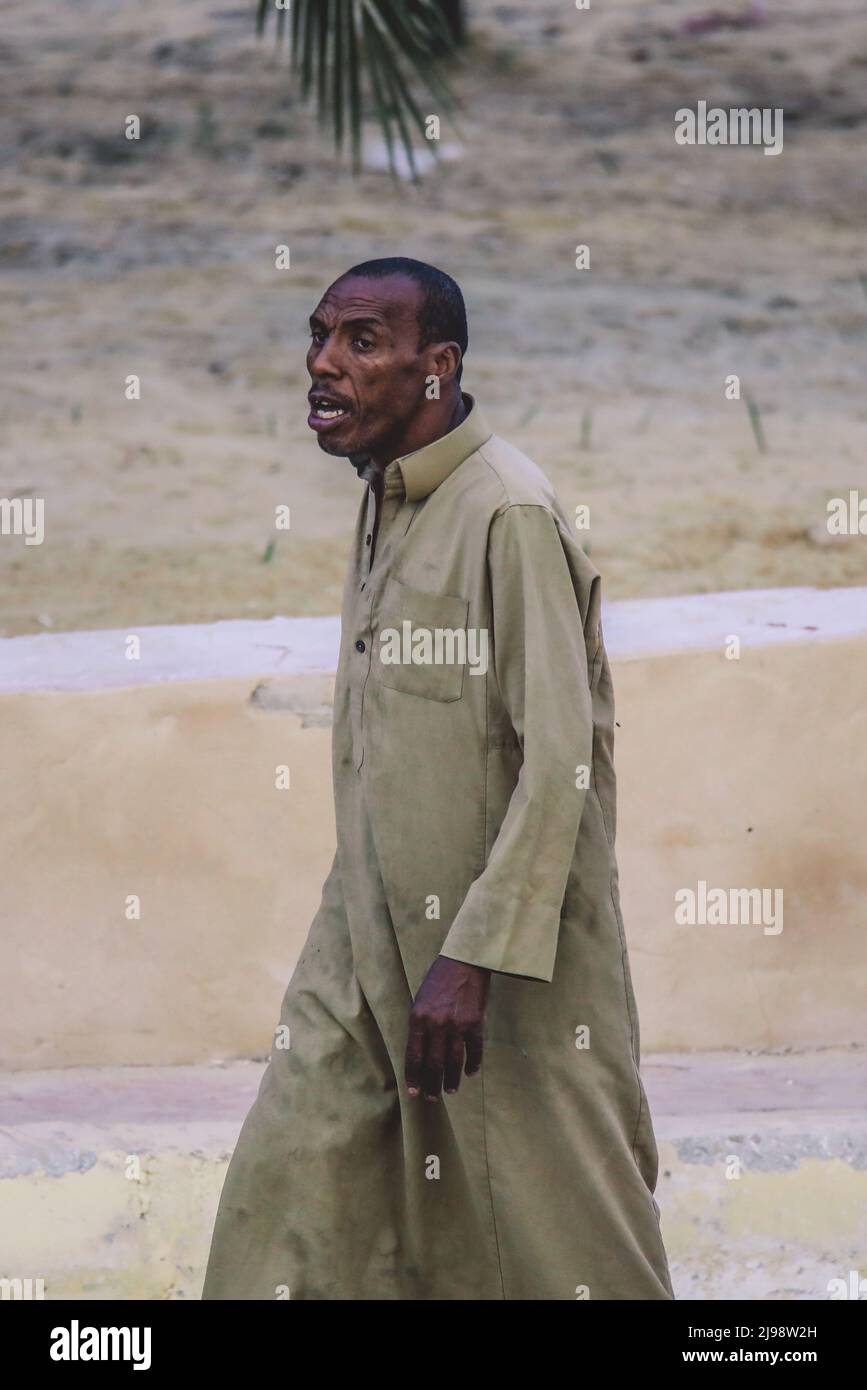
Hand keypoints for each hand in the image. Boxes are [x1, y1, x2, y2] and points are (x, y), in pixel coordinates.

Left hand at [405, 955, 490, 1100]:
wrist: (464, 961)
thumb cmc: (438, 980)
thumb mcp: (420, 1000)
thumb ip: (420, 1025)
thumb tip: (420, 1052)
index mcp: (418, 1018)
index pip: (414, 1056)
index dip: (414, 1076)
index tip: (414, 1091)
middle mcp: (437, 1024)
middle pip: (433, 1064)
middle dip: (432, 1084)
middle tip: (432, 1098)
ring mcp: (457, 1025)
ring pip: (453, 1061)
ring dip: (451, 1080)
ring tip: (449, 1091)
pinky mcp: (475, 1023)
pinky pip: (474, 1050)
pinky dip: (473, 1064)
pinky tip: (470, 1073)